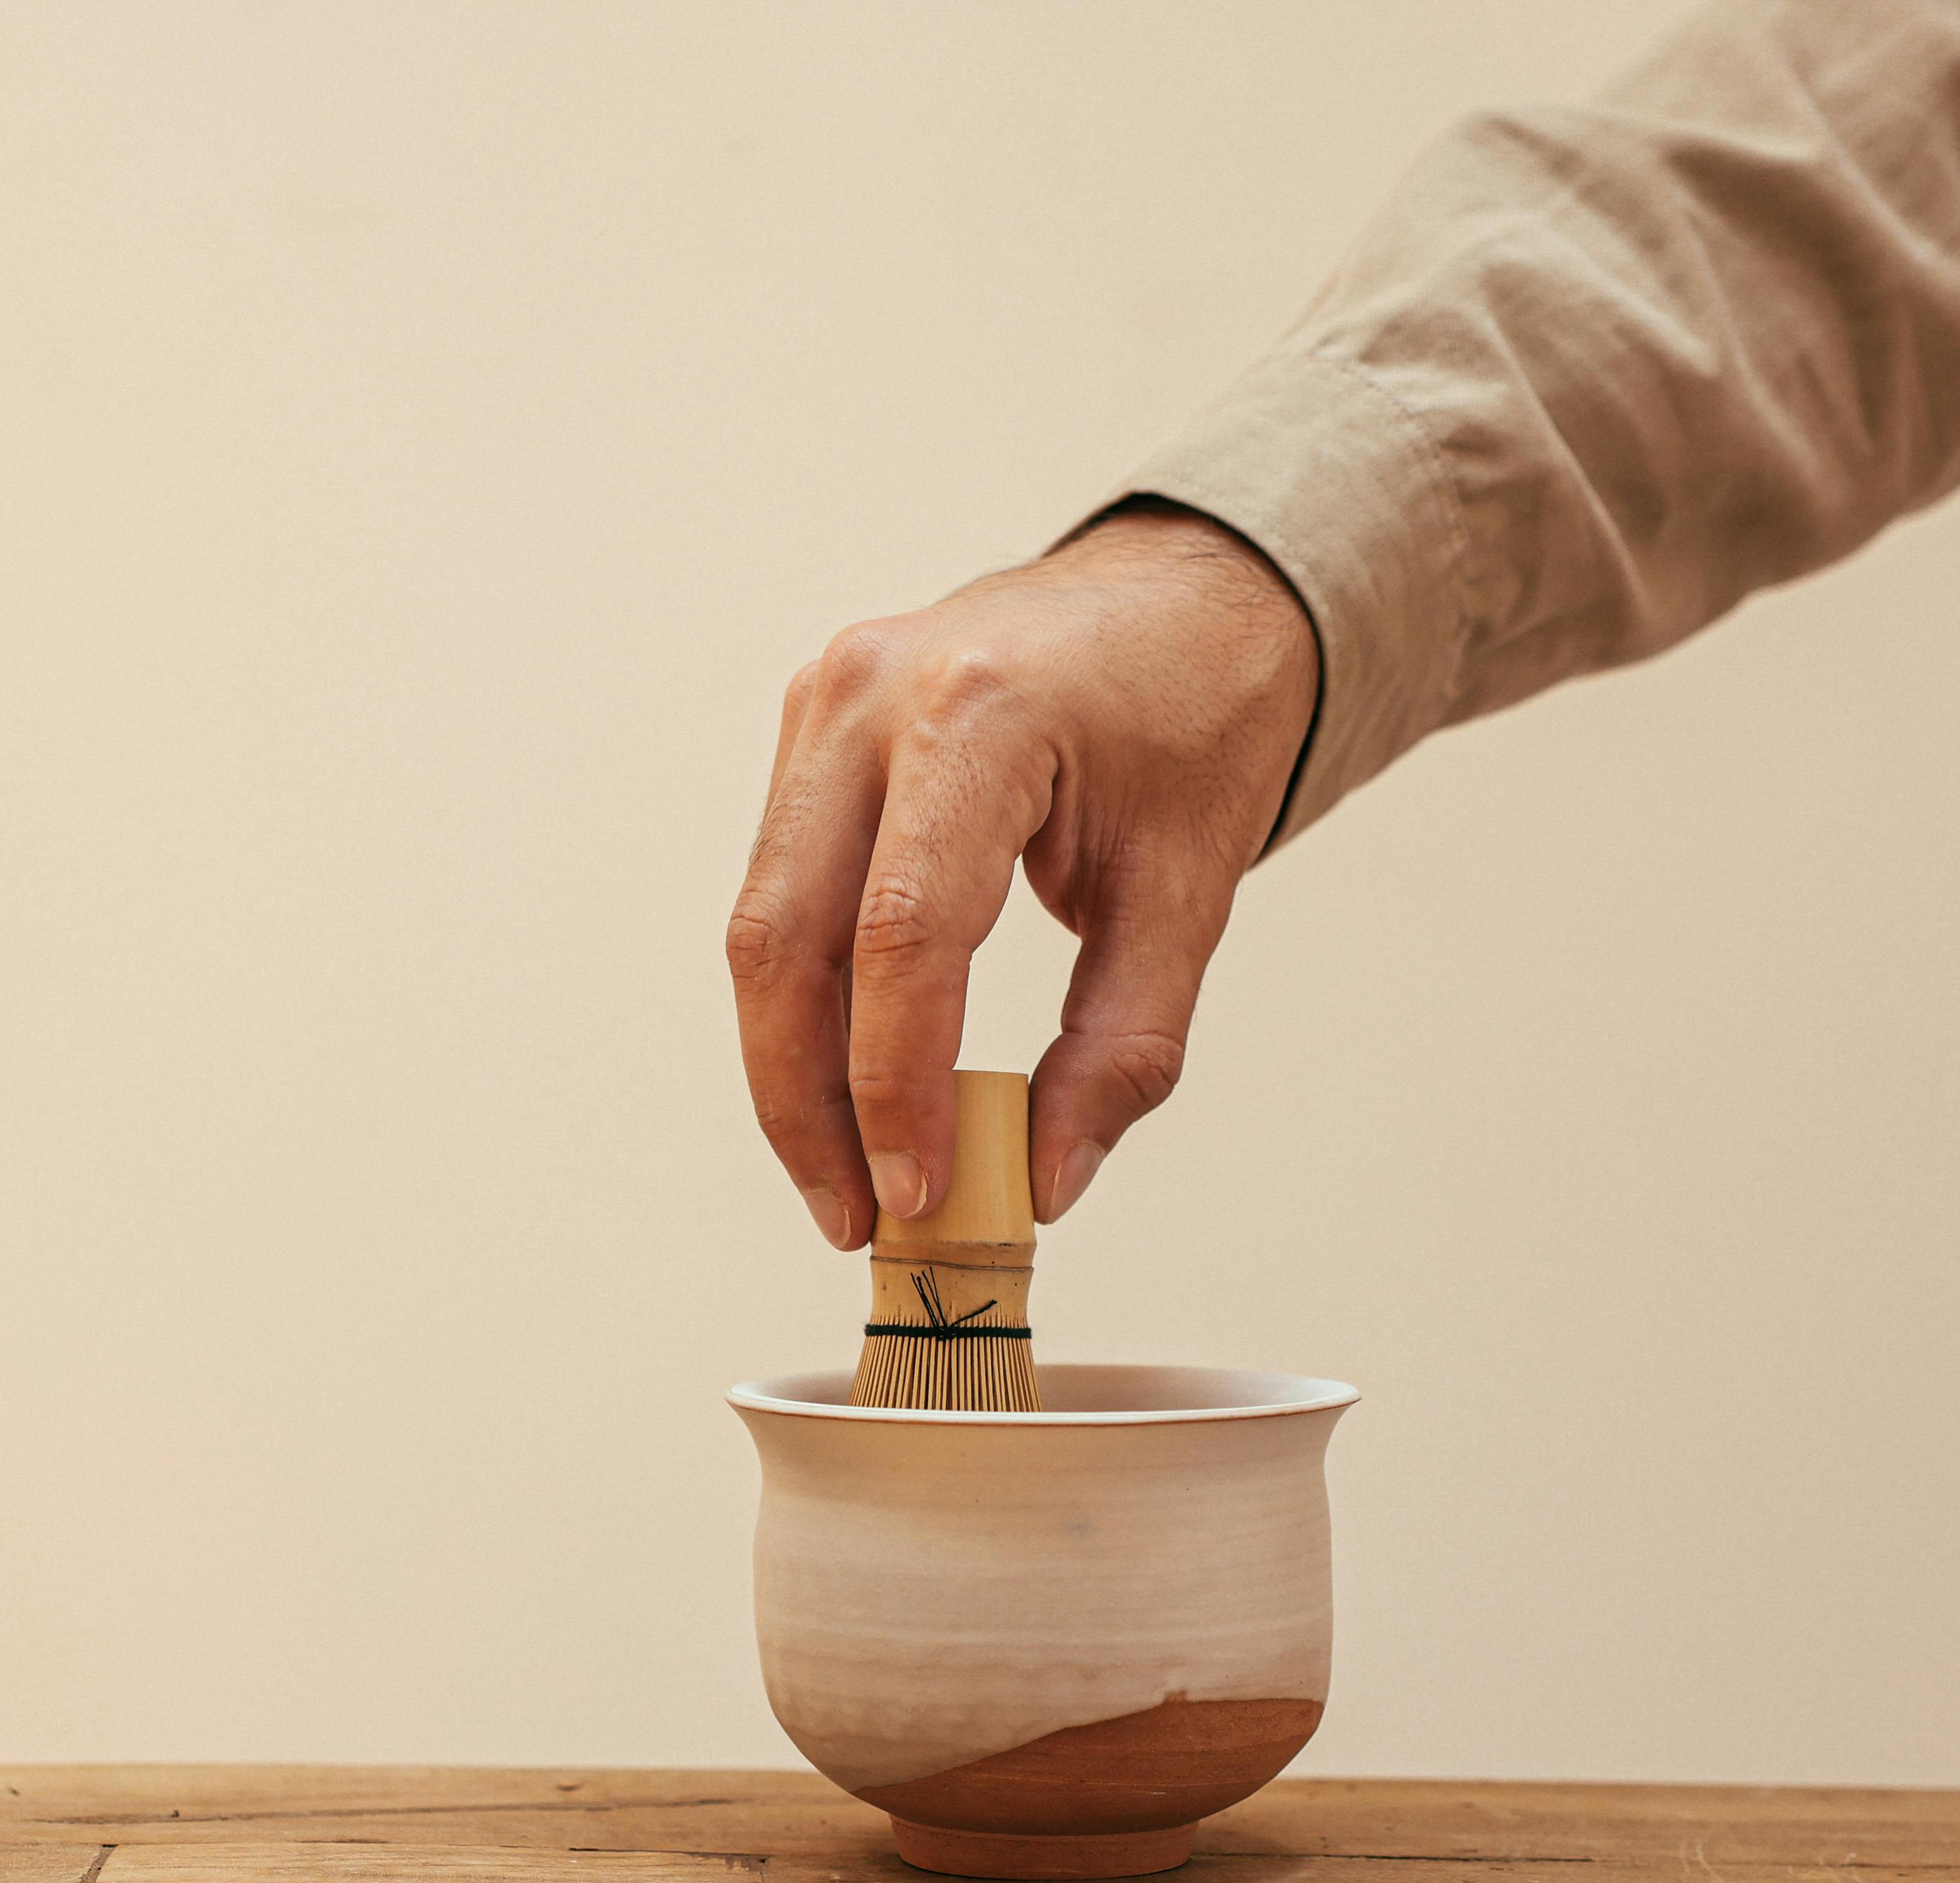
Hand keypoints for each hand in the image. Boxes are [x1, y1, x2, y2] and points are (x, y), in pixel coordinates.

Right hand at [723, 504, 1319, 1246]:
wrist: (1190, 589)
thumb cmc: (1199, 718)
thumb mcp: (1191, 886)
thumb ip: (1123, 1043)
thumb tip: (1044, 1181)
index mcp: (981, 712)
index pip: (904, 935)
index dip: (895, 1087)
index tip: (919, 1196)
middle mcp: (872, 694)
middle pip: (785, 938)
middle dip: (806, 1103)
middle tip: (852, 1216)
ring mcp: (823, 702)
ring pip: (760, 923)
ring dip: (791, 1064)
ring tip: (844, 1174)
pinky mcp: (808, 731)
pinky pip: (779, 889)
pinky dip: (807, 996)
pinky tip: (844, 1078)